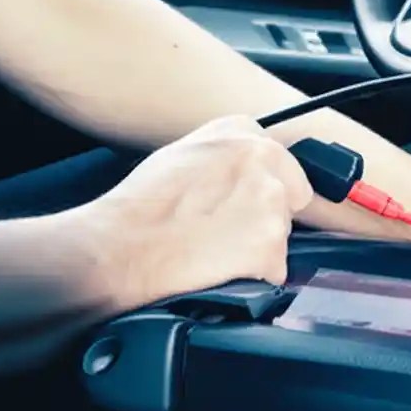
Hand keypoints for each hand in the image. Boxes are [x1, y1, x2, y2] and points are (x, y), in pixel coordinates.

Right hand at [80, 116, 313, 308]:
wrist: (121, 247)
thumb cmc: (143, 203)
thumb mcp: (185, 150)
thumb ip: (228, 150)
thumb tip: (253, 165)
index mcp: (245, 134)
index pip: (283, 165)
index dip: (262, 188)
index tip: (238, 202)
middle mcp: (266, 163)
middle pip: (289, 199)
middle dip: (265, 216)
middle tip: (223, 230)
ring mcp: (272, 207)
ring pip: (281, 234)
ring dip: (258, 247)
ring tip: (213, 250)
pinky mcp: (271, 249)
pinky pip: (275, 269)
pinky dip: (254, 276)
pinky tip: (219, 270)